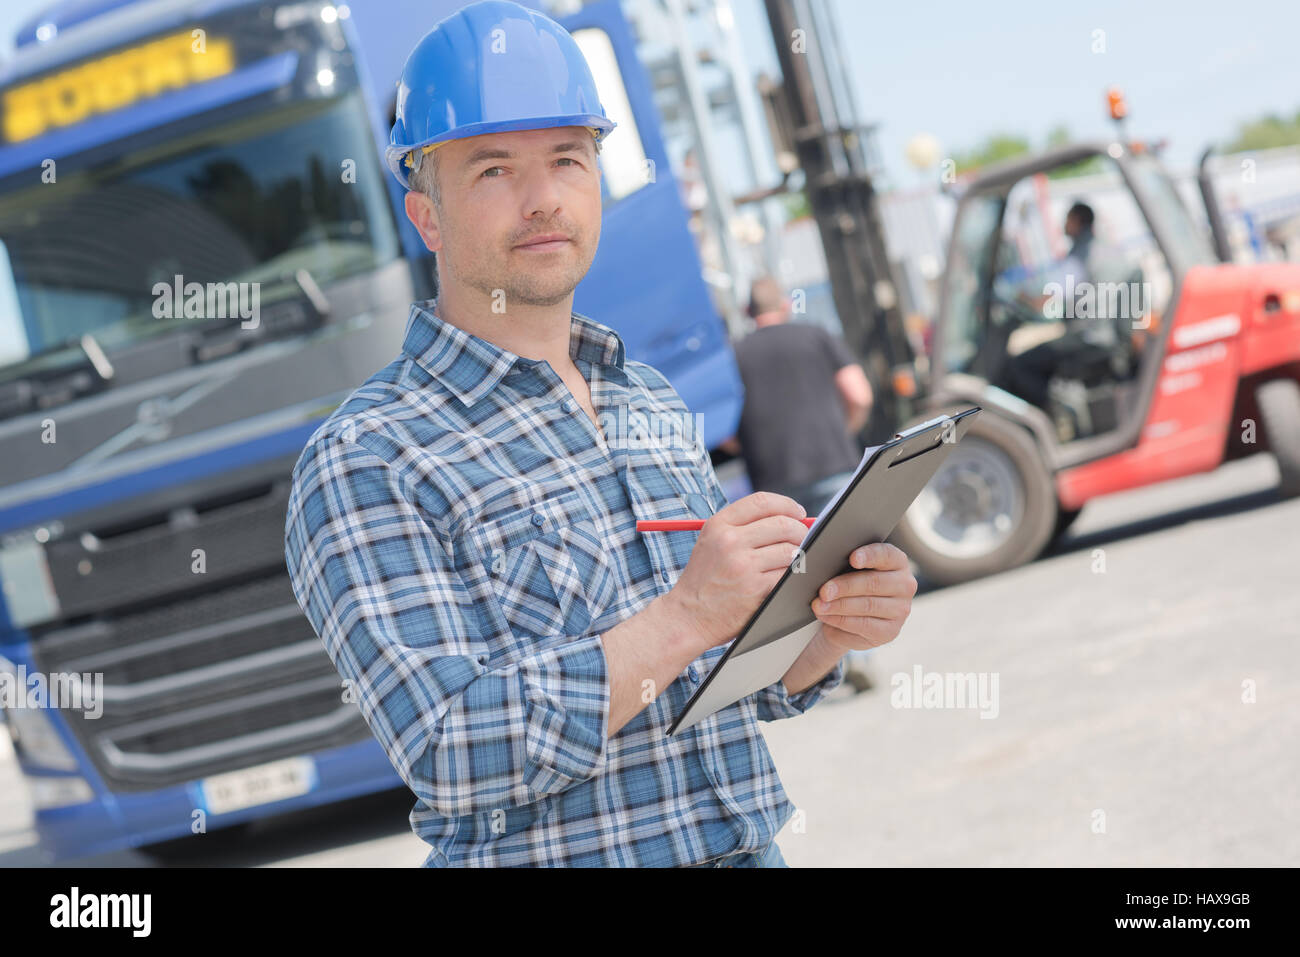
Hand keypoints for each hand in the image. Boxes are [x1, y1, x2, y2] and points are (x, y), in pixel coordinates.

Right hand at [664, 491, 809, 653]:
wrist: (689, 615)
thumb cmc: (704, 579)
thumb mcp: (711, 541)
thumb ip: (741, 526)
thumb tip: (787, 516)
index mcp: (719, 525)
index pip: (762, 502)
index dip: (787, 505)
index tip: (798, 513)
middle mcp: (730, 541)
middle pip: (782, 524)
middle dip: (800, 531)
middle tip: (802, 538)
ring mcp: (743, 565)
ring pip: (789, 550)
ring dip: (797, 555)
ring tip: (792, 561)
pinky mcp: (756, 588)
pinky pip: (787, 574)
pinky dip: (790, 575)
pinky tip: (783, 578)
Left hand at [809, 542, 916, 652]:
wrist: (845, 620)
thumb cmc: (845, 585)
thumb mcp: (842, 568)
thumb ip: (834, 556)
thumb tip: (811, 544)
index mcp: (896, 561)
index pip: (886, 554)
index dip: (870, 555)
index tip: (852, 558)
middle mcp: (904, 584)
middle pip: (874, 582)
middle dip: (845, 586)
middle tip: (824, 591)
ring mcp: (900, 610)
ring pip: (868, 605)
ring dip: (839, 606)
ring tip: (819, 605)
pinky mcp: (890, 631)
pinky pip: (864, 625)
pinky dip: (840, 620)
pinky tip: (826, 616)